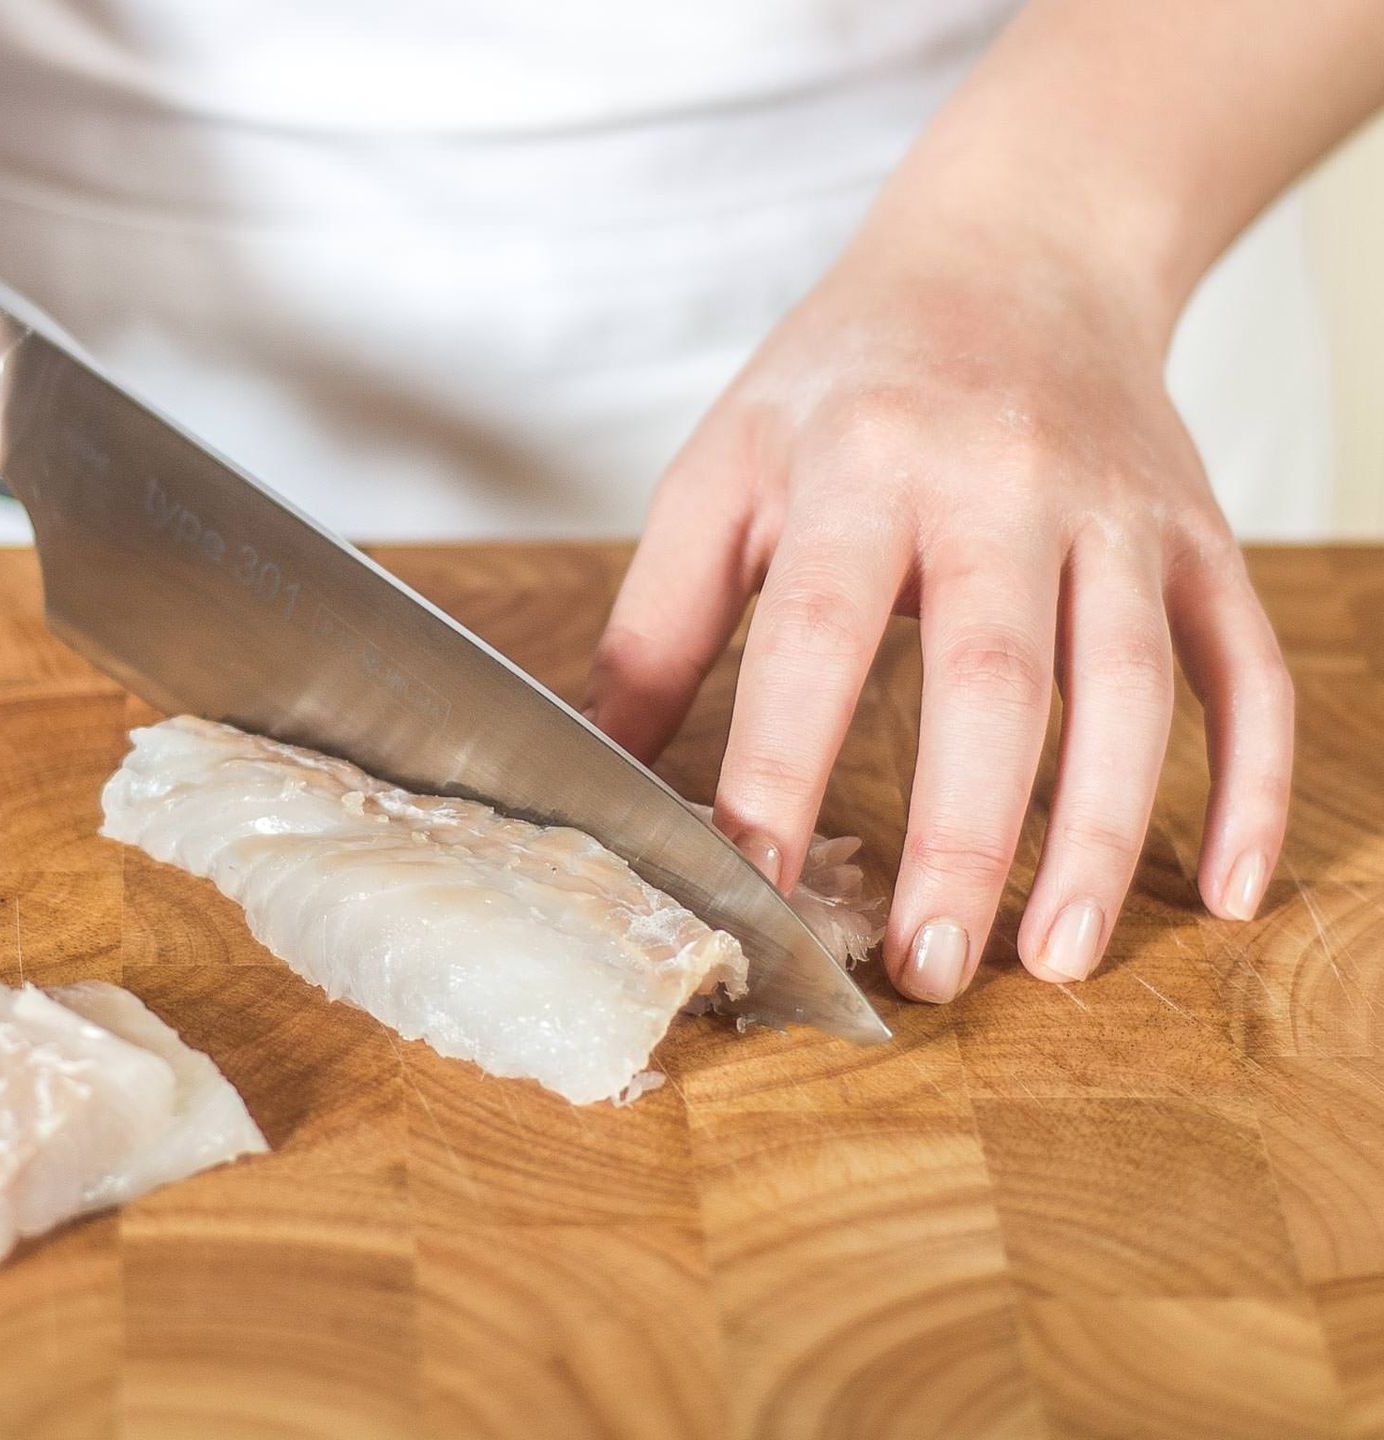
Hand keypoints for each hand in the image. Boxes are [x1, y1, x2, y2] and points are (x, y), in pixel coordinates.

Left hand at [585, 215, 1292, 1002]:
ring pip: (1133, 687)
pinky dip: (1253, 782)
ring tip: (1055, 959)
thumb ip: (660, 620)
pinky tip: (1224, 889)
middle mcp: (1002, 481)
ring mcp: (1118, 510)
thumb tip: (600, 770)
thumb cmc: (847, 379)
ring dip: (1102, 834)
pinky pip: (1247, 666)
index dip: (781, 767)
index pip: (818, 633)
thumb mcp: (724, 468)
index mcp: (861, 463)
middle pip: (994, 677)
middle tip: (922, 969)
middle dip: (961, 837)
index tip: (752, 884)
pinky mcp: (1200, 534)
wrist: (1019, 249)